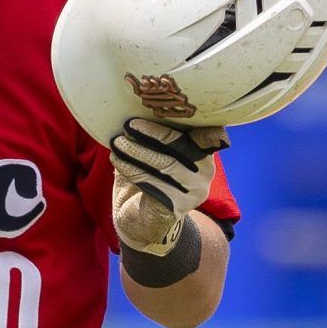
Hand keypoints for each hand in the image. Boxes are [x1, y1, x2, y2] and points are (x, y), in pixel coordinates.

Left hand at [110, 119, 228, 254]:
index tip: (172, 106)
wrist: (143, 221)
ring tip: (117, 142)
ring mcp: (194, 191)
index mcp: (204, 151)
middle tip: (128, 125)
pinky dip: (130, 169)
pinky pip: (151, 183)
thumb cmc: (148, 177)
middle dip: (153, 133)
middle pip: (181, 145)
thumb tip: (133, 106)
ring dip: (137, 151)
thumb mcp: (154, 152)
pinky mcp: (177, 207)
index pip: (209, 132)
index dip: (197, 119)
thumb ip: (156, 134)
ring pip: (165, 164)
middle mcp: (206, 171)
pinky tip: (116, 160)